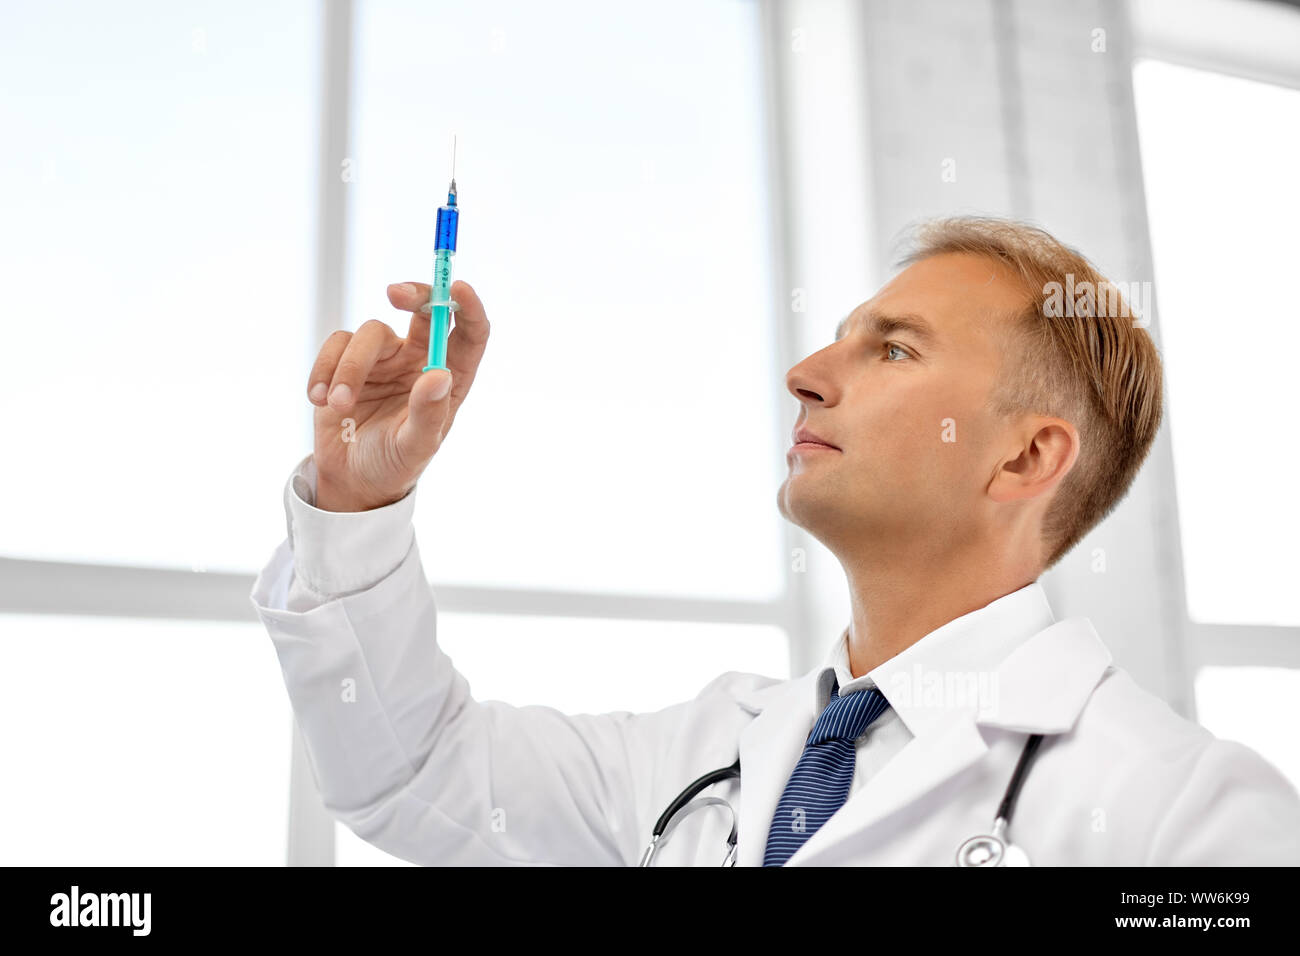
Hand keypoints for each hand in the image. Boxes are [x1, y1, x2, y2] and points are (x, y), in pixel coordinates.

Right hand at [306, 279, 488, 511]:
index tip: (458, 288)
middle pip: (424, 310)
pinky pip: (336, 345)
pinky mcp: (348, 361)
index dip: (469, 307)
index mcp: (450, 378)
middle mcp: (420, 360)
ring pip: (370, 334)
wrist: (352, 480)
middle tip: (394, 293)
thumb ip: (428, 413)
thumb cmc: (394, 464)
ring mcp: (385, 358)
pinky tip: (318, 400)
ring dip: (349, 368)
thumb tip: (438, 376)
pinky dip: (324, 369)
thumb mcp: (415, 447)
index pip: (470, 333)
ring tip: (338, 405)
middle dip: (413, 294)